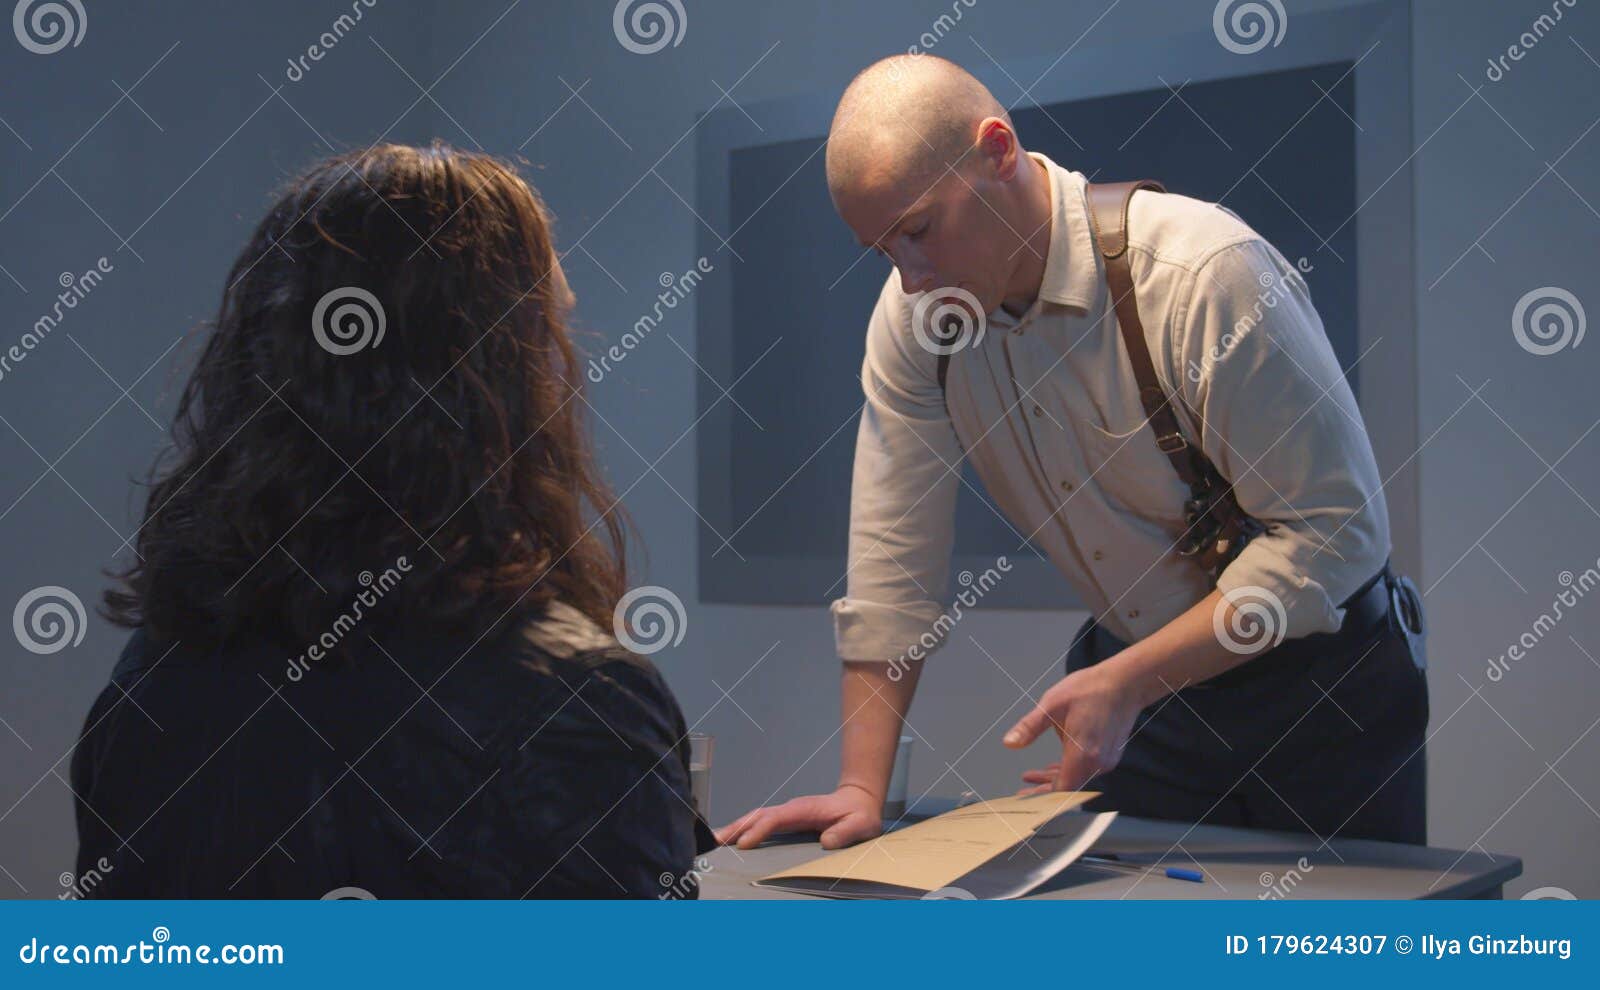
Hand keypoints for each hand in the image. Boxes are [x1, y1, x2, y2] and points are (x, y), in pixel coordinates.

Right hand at [713, 784, 882, 849]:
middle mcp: (791, 809)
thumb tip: (827, 841)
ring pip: (755, 818)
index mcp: (805, 809)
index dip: (760, 830)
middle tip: (714, 842)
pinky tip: (731, 841)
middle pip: (758, 816)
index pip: (777, 818)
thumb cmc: (859, 815)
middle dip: (736, 828)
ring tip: (714, 843)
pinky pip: (760, 824)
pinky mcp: (785, 821)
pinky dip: (743, 831)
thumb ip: (846, 832)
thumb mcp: (861, 824)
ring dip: (735, 829)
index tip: (744, 843)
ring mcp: (786, 814)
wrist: (859, 801)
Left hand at [1003, 663, 1144, 794]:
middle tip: (1022, 792)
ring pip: (1077, 778)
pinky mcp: (1110, 754)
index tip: (1023, 798)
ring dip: (1055, 778)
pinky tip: (1055, 766)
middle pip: (1068, 787)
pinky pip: (1086, 770)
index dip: (1041, 797)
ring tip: (1031, 776)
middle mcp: (1098, 763)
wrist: (1125, 682)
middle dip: (1043, 790)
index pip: (1061, 790)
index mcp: (1082, 755)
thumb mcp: (1051, 704)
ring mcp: (1106, 760)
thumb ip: (1030, 727)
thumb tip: (1009, 742)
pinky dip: (1068, 770)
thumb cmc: (1089, 689)